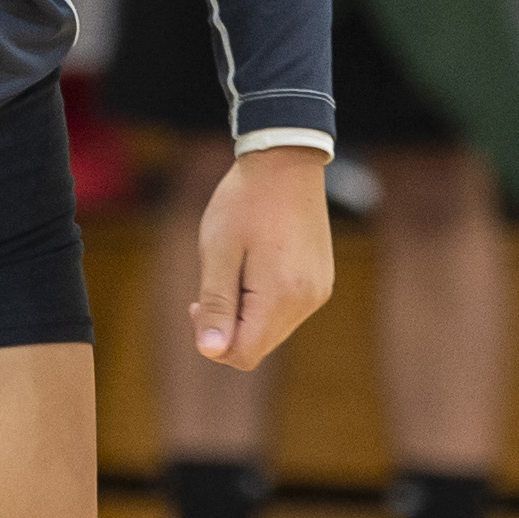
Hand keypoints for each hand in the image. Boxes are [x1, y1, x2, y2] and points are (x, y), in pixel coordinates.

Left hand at [190, 144, 334, 369]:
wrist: (285, 164)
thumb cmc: (243, 203)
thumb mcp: (217, 251)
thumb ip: (216, 304)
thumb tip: (211, 351)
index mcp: (280, 296)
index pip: (244, 354)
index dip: (214, 341)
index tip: (198, 302)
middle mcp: (307, 301)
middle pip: (259, 344)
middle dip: (228, 326)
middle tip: (211, 283)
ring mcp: (318, 291)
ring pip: (273, 329)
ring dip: (246, 312)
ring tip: (234, 267)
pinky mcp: (321, 281)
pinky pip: (287, 310)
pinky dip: (263, 301)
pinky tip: (253, 265)